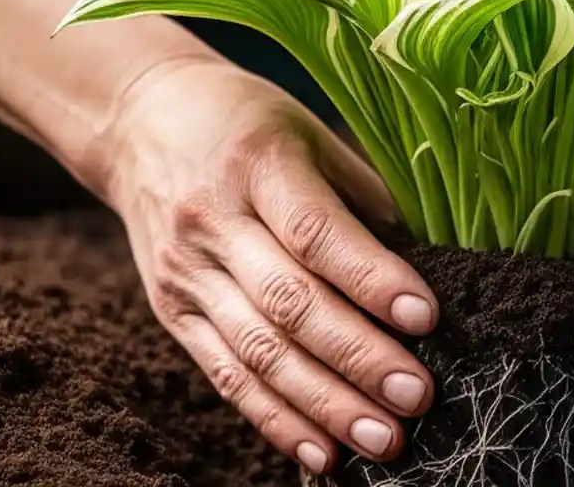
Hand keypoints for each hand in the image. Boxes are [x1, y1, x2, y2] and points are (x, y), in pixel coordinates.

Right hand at [93, 57, 437, 474]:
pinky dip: (276, 420)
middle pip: (289, 303)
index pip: (316, 232)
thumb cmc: (247, 121)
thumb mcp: (310, 133)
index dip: (372, 278)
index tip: (427, 317)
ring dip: (325, 404)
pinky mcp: (171, 312)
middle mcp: (213, 222)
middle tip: (419, 395)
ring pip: (258, 352)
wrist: (137, 120)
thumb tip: (436, 267)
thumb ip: (364, 198)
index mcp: (258, 164)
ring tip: (385, 439)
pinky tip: (324, 453)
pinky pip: (226, 376)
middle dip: (359, 357)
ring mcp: (186, 274)